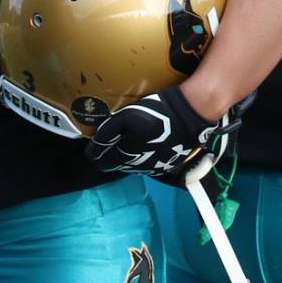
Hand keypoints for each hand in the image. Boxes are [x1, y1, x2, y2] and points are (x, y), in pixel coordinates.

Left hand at [86, 87, 218, 177]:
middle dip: (112, 156)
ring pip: (135, 166)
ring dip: (129, 157)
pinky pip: (150, 164)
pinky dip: (144, 157)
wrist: (190, 116)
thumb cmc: (156, 114)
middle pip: (119, 165)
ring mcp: (156, 167)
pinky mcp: (169, 163)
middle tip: (110, 142)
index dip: (96, 154)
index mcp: (126, 157)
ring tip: (127, 144)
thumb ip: (107, 134)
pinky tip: (146, 147)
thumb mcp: (126, 117)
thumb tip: (91, 150)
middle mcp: (139, 167)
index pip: (103, 162)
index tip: (93, 145)